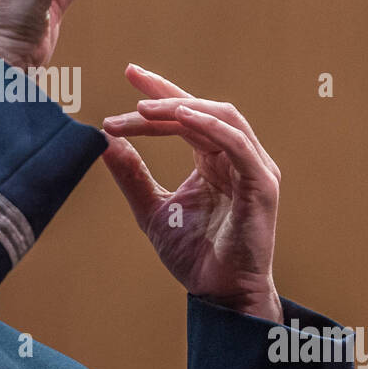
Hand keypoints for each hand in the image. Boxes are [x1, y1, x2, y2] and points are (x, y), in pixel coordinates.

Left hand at [101, 64, 282, 323]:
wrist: (219, 295)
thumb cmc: (195, 256)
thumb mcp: (153, 211)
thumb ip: (133, 176)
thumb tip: (106, 143)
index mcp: (214, 162)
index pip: (188, 115)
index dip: (161, 91)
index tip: (129, 73)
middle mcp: (237, 158)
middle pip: (201, 111)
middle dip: (165, 96)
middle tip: (130, 86)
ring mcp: (253, 169)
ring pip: (222, 119)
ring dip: (183, 109)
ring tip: (145, 109)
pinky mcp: (261, 184)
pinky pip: (238, 144)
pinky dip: (211, 126)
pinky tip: (182, 118)